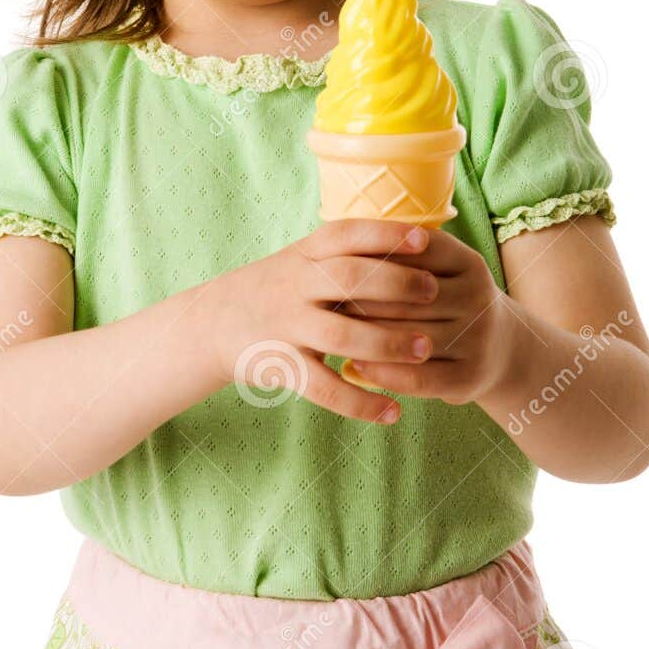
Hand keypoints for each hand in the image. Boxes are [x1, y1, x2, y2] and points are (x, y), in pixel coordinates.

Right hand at [210, 219, 442, 424]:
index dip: (387, 236)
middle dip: (396, 284)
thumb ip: (349, 255)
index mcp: (306, 254)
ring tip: (425, 351)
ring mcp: (286, 325)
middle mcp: (294, 285)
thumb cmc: (279, 288)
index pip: (347, 236)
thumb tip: (420, 244)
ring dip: (387, 343)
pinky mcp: (281, 366)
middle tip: (436, 294)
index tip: (427, 240)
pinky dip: (360, 403)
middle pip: (348, 278)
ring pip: (340, 334)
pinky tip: (392, 412)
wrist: (212, 323)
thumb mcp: (305, 260)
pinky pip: (323, 388)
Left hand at [334, 228, 521, 405]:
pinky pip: (417, 377)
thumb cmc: (448, 302)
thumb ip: (403, 256)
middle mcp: (478, 297)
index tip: (334, 263)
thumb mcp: (441, 271)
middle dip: (360, 298)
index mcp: (468, 262)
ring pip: (408, 337)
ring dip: (365, 338)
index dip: (372, 258)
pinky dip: (382, 372)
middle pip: (406, 296)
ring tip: (328, 334)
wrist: (500, 349)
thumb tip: (340, 250)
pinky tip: (355, 367)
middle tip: (322, 301)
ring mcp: (477, 338)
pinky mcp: (469, 377)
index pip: (413, 252)